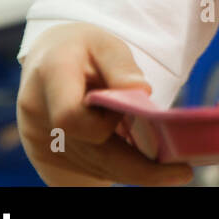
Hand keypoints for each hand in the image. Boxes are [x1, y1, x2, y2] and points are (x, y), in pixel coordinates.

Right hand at [16, 22, 193, 185]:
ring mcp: (36, 140)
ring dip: (130, 170)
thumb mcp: (106, 42)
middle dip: (138, 169)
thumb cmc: (84, 48)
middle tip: (181, 174)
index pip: (71, 116)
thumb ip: (121, 65)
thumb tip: (140, 91)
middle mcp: (37, 113)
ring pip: (90, 169)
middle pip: (88, 154)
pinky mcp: (44, 158)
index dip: (104, 122)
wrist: (49, 57)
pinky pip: (83, 176)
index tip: (133, 112)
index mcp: (51, 75)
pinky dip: (113, 172)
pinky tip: (140, 167)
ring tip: (168, 169)